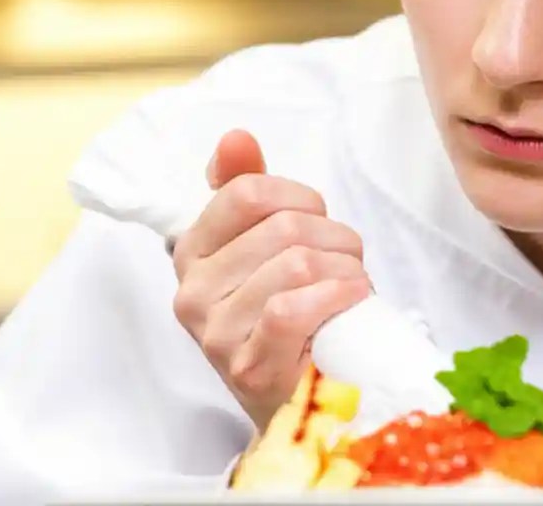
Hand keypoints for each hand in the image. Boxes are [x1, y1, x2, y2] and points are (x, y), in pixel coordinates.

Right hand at [171, 130, 370, 431]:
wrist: (298, 404)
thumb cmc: (289, 319)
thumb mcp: (264, 248)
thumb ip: (246, 189)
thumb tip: (235, 138)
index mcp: (191, 253)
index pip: (246, 192)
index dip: (299, 196)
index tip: (316, 219)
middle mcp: (192, 293)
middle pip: (282, 227)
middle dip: (333, 237)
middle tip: (344, 262)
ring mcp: (217, 334)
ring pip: (297, 264)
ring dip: (345, 269)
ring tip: (350, 286)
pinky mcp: (249, 368)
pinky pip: (294, 308)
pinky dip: (337, 297)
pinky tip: (351, 302)